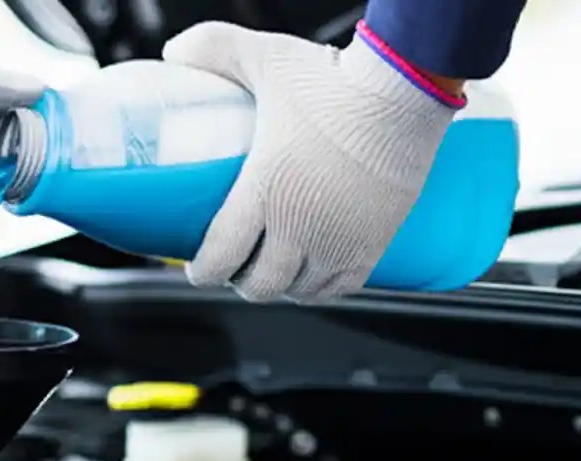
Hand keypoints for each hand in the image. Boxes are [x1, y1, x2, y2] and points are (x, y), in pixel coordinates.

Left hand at [162, 21, 461, 299]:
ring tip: (274, 271)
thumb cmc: (334, 78)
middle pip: (260, 284)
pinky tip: (313, 278)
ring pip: (300, 290)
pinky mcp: (374, 243)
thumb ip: (215, 49)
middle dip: (241, 281)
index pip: (221, 256)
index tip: (196, 269)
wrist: (406, 91)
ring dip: (281, 287)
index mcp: (263, 193)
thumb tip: (174, 51)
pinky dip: (322, 289)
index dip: (203, 272)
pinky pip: (342, 288)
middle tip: (236, 267)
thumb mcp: (266, 60)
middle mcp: (299, 226)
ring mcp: (339, 239)